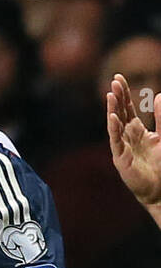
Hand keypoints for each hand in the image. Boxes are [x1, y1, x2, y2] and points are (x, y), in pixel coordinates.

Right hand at [107, 73, 160, 208]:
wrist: (160, 189)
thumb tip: (158, 96)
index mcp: (136, 131)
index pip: (127, 108)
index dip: (124, 93)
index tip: (119, 78)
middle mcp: (127, 137)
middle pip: (120, 113)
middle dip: (117, 97)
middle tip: (115, 80)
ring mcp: (122, 148)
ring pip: (115, 125)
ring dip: (112, 109)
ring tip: (111, 94)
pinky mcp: (121, 159)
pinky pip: (116, 141)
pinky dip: (114, 129)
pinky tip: (112, 117)